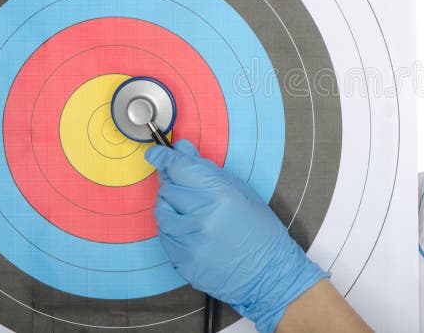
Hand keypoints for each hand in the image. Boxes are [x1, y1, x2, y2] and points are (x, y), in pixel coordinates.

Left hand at [145, 140, 328, 332]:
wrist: (267, 273)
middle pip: (167, 189)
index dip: (164, 157)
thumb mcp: (241, 192)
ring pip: (161, 212)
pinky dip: (172, 227)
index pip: (179, 168)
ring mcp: (190, 241)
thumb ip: (208, 170)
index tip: (156, 154)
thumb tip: (183, 150)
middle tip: (183, 184)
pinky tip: (190, 228)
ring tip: (188, 208)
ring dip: (169, 206)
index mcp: (220, 195)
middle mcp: (202, 217)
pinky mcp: (183, 260)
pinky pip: (165, 235)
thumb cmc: (260, 231)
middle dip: (172, 183)